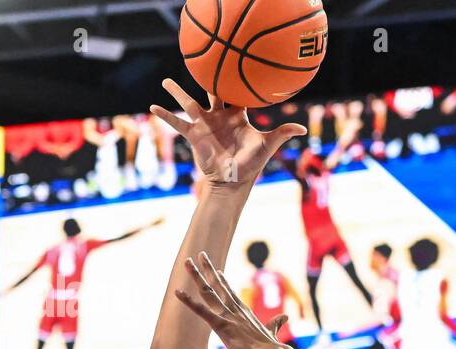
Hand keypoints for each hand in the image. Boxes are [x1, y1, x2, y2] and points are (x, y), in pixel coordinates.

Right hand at [150, 78, 304, 189]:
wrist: (233, 181)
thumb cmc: (252, 164)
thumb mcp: (267, 146)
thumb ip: (282, 133)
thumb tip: (303, 128)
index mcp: (237, 116)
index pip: (235, 94)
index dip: (235, 81)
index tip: (232, 63)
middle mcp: (219, 117)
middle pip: (211, 93)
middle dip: (207, 79)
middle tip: (201, 61)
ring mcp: (205, 125)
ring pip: (189, 104)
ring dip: (177, 93)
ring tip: (165, 81)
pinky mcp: (194, 135)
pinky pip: (177, 124)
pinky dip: (166, 116)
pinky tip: (152, 107)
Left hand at [176, 252, 291, 348]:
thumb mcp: (271, 333)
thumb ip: (274, 323)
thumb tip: (284, 317)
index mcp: (244, 312)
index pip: (230, 292)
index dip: (222, 280)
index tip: (216, 270)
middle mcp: (235, 309)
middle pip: (217, 285)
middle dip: (207, 269)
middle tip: (201, 254)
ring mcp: (227, 316)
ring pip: (208, 291)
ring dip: (196, 276)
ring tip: (187, 262)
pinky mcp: (221, 326)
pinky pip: (201, 311)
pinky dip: (189, 301)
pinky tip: (178, 292)